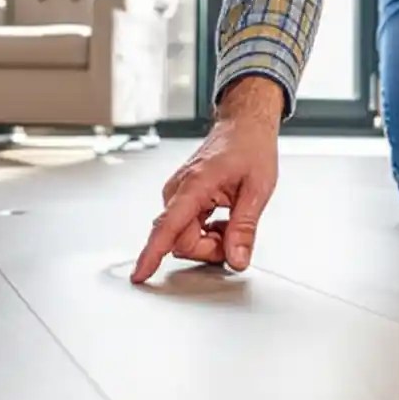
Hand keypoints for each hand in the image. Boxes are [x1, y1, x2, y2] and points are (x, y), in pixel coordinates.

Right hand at [130, 77, 282, 283]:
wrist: (244, 125)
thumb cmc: (250, 147)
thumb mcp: (258, 190)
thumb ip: (244, 228)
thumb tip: (237, 259)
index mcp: (195, 185)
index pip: (168, 227)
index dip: (152, 254)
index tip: (140, 274)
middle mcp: (179, 189)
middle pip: (182, 241)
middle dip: (209, 248)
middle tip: (236, 236)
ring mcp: (178, 193)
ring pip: (184, 237)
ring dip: (209, 239)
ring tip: (231, 220)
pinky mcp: (182, 197)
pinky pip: (187, 227)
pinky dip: (206, 231)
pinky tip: (223, 217)